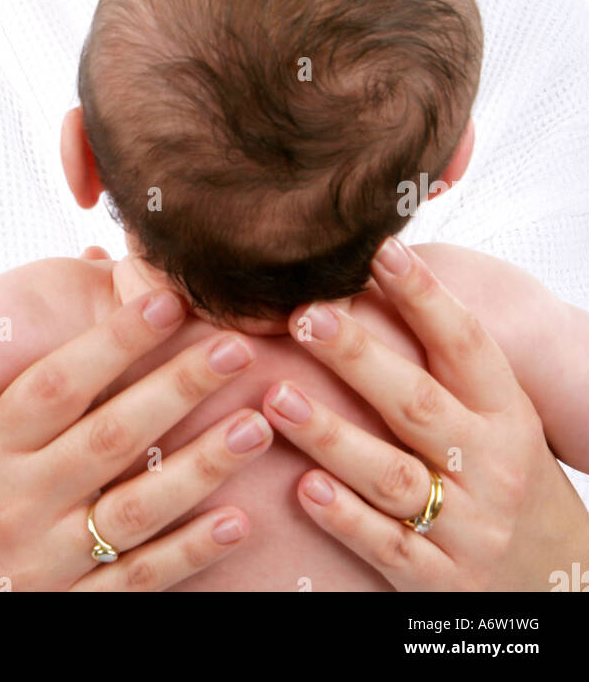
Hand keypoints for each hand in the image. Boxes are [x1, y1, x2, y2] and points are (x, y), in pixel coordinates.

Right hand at [0, 288, 270, 590]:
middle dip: (178, 388)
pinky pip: (138, 579)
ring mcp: (45, 557)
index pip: (56, 383)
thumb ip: (37, 358)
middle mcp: (16, 498)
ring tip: (255, 426)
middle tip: (236, 347)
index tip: (168, 299)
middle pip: (108, 437)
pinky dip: (190, 552)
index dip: (113, 340)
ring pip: (134, 510)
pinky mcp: (69, 607)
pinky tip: (238, 519)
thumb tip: (102, 265)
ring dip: (201, 467)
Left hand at [261, 238, 588, 590]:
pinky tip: (305, 487)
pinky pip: (388, 547)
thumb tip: (381, 275)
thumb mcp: (498, 418)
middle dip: (358, 356)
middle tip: (304, 316)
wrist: (557, 584)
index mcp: (507, 415)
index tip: (380, 249)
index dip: (424, 295)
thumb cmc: (509, 479)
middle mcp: (491, 467)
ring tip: (277, 396)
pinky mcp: (441, 581)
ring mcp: (468, 528)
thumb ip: (447, 366)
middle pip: (418, 403)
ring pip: (392, 476)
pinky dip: (345, 518)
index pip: (465, 345)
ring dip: (331, 435)